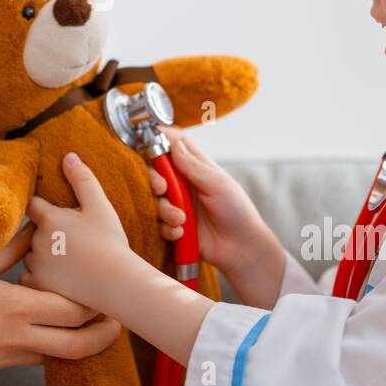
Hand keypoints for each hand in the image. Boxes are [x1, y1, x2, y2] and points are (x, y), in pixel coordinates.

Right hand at [0, 222, 121, 377]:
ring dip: (79, 341)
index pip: (72, 309)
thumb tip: (35, 226)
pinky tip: (52, 327)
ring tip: (92, 322)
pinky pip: (36, 357)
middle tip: (117, 316)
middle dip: (102, 332)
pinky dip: (52, 344)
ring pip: (59, 354)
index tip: (109, 288)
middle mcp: (16, 338)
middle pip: (77, 343)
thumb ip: (9, 248)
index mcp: (13, 308)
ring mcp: (7, 356)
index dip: (95, 301)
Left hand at [22, 152, 135, 313]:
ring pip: (30, 255)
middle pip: (32, 232)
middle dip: (46, 234)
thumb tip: (68, 156)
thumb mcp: (99, 205)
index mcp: (49, 218)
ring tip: (67, 261)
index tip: (52, 213)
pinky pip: (28, 277)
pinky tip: (58, 277)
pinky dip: (39, 277)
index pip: (32, 204)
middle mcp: (36, 240)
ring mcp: (35, 264)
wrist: (117, 282)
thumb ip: (82, 179)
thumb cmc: (110, 242)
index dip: (42, 208)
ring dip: (41, 256)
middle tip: (70, 241)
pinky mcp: (37, 285)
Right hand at [151, 126, 271, 279]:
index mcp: (195, 166)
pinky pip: (159, 223)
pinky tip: (182, 233)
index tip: (145, 139)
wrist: (240, 248)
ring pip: (155, 200)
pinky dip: (168, 228)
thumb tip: (174, 144)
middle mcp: (183, 182)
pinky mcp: (173, 225)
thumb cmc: (236, 211)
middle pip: (156, 171)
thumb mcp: (217, 184)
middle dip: (155, 180)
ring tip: (181, 220)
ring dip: (165, 210)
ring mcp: (177, 204)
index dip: (159, 138)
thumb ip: (193, 166)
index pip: (173, 143)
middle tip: (162, 188)